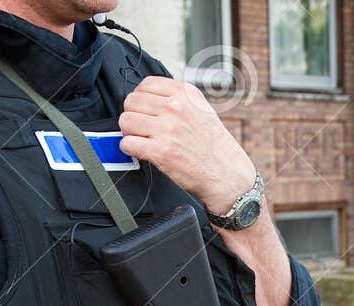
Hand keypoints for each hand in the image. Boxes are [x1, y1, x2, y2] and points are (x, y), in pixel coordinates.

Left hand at [118, 77, 256, 214]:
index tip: (143, 109)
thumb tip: (150, 98)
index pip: (146, 84)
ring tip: (140, 138)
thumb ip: (179, 100)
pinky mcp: (160, 152)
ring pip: (126, 121)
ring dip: (129, 132)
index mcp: (186, 94)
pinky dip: (129, 149)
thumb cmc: (215, 147)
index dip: (140, 98)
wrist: (227, 174)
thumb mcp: (202, 110)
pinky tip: (140, 151)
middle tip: (141, 127)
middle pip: (132, 101)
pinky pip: (127, 143)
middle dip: (133, 115)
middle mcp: (176, 108)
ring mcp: (168, 130)